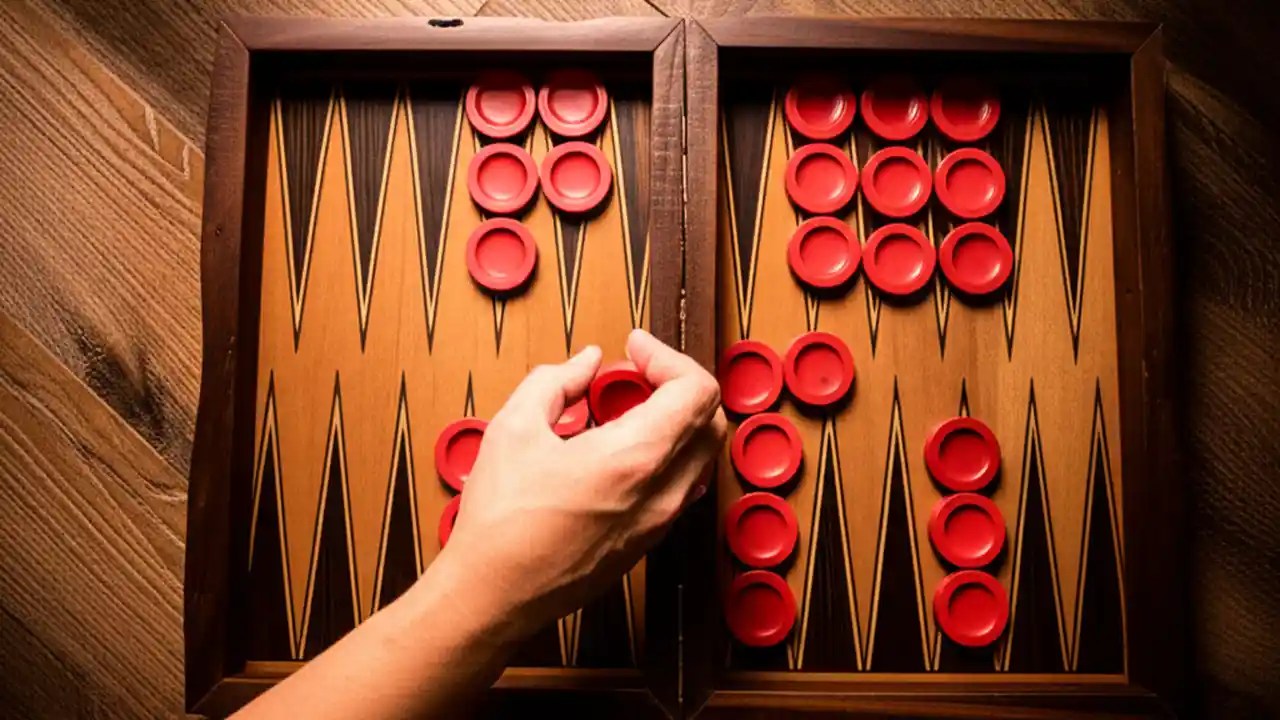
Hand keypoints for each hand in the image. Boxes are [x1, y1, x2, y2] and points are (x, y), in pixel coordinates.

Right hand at [435, 329, 726, 638]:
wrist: (493, 595)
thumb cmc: (501, 522)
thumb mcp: (515, 427)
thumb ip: (556, 380)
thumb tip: (586, 362)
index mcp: (635, 459)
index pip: (697, 391)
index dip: (669, 357)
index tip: (636, 349)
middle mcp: (661, 494)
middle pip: (710, 420)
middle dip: (677, 384)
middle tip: (633, 373)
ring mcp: (660, 522)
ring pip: (700, 455)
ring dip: (675, 419)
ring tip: (623, 409)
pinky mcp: (648, 541)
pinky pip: (681, 485)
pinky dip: (665, 453)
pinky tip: (617, 447)